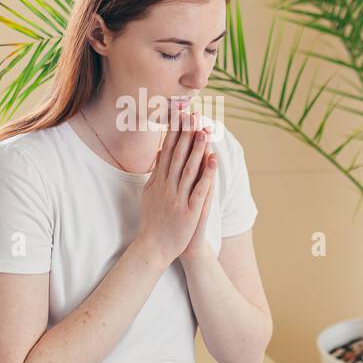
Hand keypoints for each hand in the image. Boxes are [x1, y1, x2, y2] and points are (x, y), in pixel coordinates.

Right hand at [135, 108, 212, 265]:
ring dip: (197, 149)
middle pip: (177, 156)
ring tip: (204, 131)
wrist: (154, 247)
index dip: (174, 133)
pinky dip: (207, 174)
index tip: (180, 115)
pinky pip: (199, 189)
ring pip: (189, 169)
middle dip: (185, 134)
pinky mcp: (189, 211)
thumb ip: (156, 172)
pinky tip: (213, 160)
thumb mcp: (149, 193)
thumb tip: (160, 152)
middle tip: (192, 115)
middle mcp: (167, 187)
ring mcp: (178, 199)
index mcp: (158, 181)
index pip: (167, 151)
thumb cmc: (153, 220)